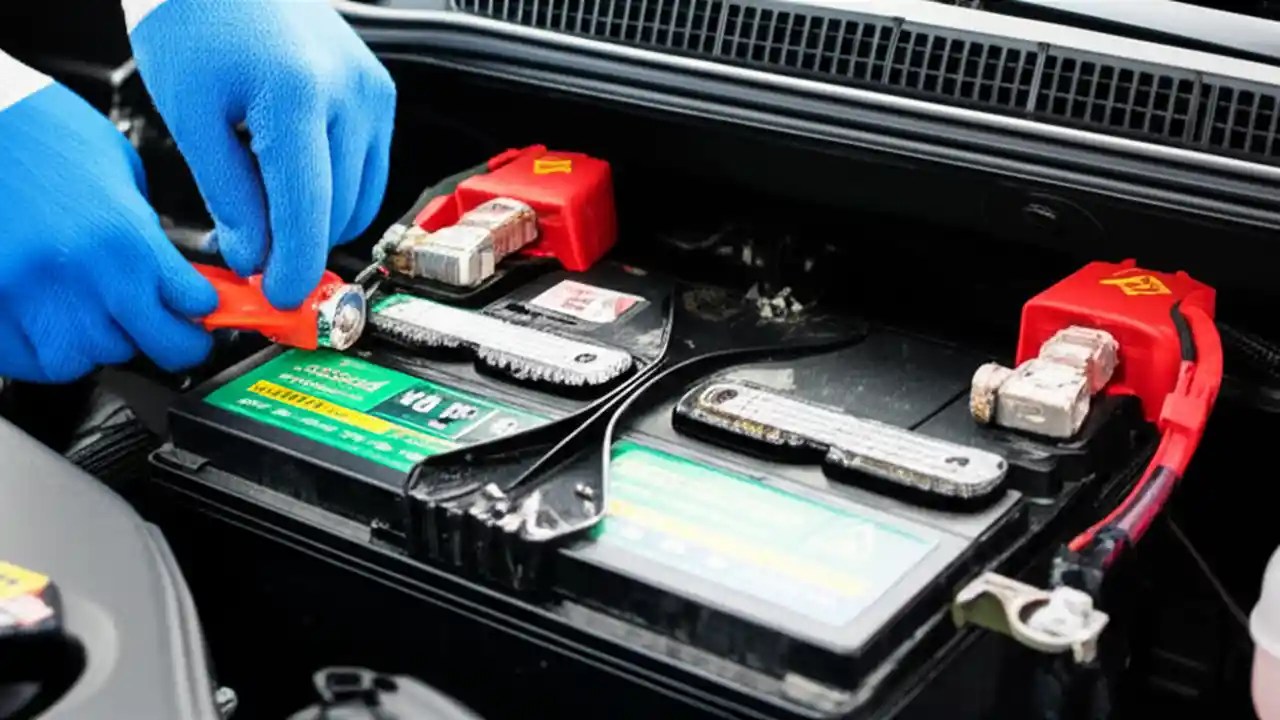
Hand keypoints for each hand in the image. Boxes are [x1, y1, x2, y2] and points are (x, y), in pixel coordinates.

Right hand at [0, 77, 216, 382]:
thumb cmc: (37, 126)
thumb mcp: (118, 169)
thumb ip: (145, 230)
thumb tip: (170, 272)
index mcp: (125, 239)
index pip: (194, 309)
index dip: (205, 312)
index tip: (202, 311)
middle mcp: (82, 277)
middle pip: (149, 348)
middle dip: (164, 338)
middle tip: (159, 323)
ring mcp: (28, 299)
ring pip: (85, 361)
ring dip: (95, 343)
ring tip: (89, 309)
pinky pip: (28, 362)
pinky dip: (42, 349)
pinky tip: (47, 319)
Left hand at [125, 0, 396, 308]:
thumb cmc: (198, 21)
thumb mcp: (191, 115)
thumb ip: (230, 196)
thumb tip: (256, 258)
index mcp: (298, 96)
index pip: (308, 210)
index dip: (296, 266)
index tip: (281, 299)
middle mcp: (350, 94)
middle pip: (337, 211)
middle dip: (297, 243)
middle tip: (252, 253)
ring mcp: (372, 94)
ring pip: (359, 199)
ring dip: (317, 219)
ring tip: (266, 210)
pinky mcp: (380, 95)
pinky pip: (369, 171)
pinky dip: (335, 191)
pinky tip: (294, 183)